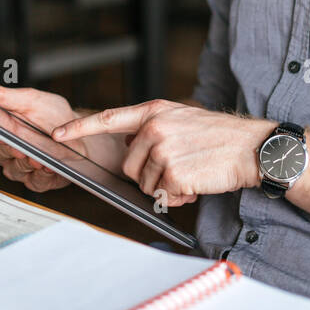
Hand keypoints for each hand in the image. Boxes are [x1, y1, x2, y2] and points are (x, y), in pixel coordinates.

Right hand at [0, 79, 75, 192]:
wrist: (80, 134)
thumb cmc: (53, 115)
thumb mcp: (30, 100)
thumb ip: (1, 95)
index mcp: (1, 128)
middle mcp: (7, 149)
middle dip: (8, 149)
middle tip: (18, 145)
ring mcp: (20, 166)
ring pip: (13, 170)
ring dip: (26, 163)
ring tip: (38, 157)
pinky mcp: (36, 181)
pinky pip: (34, 182)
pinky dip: (42, 175)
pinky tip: (49, 167)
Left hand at [51, 100, 271, 207]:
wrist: (253, 148)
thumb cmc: (220, 137)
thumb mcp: (183, 119)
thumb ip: (153, 128)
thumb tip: (129, 148)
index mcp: (154, 112)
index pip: (109, 118)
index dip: (80, 127)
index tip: (57, 134)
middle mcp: (154, 128)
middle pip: (128, 166)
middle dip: (149, 175)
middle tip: (178, 169)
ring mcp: (163, 150)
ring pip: (144, 183)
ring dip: (166, 187)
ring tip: (191, 173)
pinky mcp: (173, 173)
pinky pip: (163, 196)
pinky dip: (179, 197)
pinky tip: (196, 184)